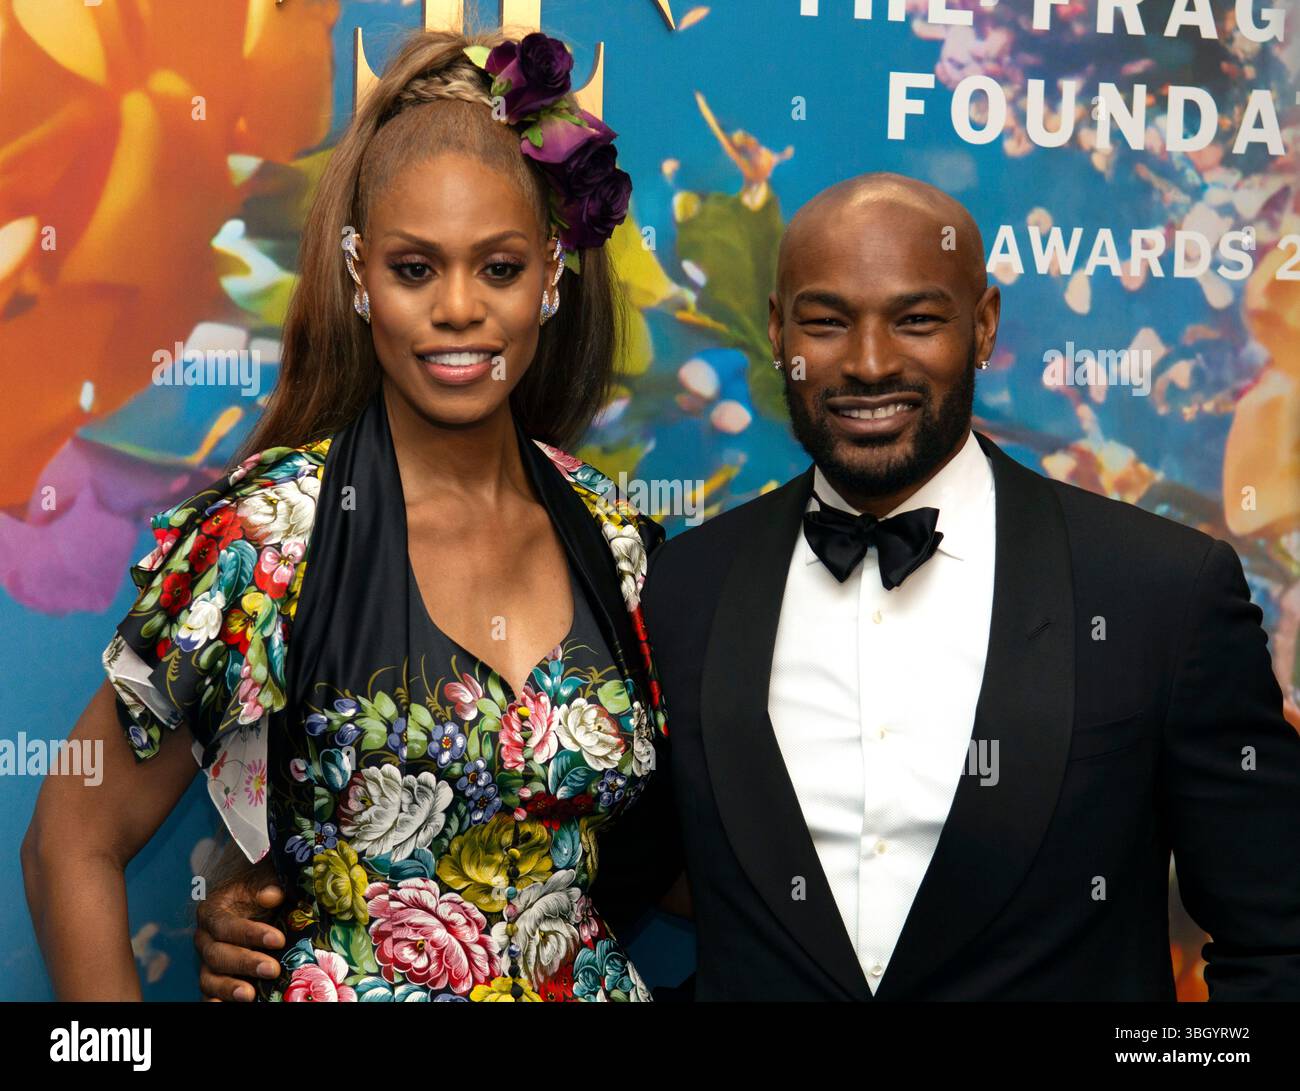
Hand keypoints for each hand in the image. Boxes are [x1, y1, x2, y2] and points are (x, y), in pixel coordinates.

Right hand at [196, 871, 286, 1001]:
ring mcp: (206, 962)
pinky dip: (216, 1002)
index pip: (225, 925)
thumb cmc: (262, 894)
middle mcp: (204, 938)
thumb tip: (273, 895)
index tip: (278, 940)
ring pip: (209, 978)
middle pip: (217, 955)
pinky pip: (208, 994)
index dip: (250, 933)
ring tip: (250, 996)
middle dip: (245, 963)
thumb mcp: (266, 882)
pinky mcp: (213, 979)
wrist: (257, 907)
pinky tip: (231, 1006)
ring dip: (229, 988)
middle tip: (272, 969)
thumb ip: (268, 885)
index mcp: (212, 912)